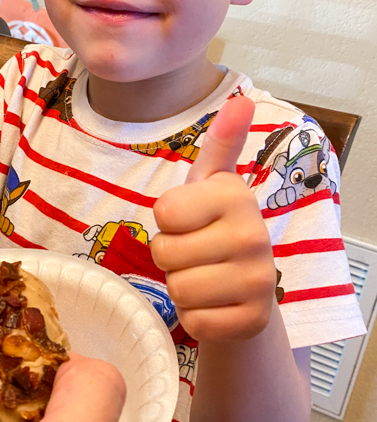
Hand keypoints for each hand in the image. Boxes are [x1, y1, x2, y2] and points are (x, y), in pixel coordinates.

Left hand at [151, 96, 275, 343]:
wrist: (249, 289)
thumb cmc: (217, 229)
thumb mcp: (212, 185)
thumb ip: (221, 144)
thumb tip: (241, 100)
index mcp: (236, 196)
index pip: (163, 212)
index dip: (167, 221)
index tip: (191, 221)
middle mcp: (253, 236)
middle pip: (164, 252)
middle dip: (170, 257)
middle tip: (196, 253)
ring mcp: (258, 282)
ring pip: (177, 289)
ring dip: (181, 287)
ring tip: (204, 276)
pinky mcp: (253, 321)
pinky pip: (195, 322)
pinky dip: (196, 317)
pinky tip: (215, 304)